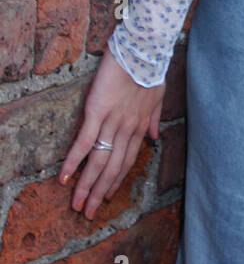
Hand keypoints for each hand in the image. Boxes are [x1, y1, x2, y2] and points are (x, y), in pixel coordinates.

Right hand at [59, 48, 166, 219]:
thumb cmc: (149, 68)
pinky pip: (86, 141)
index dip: (116, 181)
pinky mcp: (98, 111)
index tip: (107, 197)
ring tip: (77, 204)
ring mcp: (112, 121)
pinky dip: (75, 160)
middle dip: (100, 193)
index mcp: (138, 126)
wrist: (142, 49)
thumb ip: (154, 119)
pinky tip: (65, 177)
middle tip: (88, 213)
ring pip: (99, 161)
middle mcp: (127, 129)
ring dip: (87, 185)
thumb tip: (154, 138)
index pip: (127, 162)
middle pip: (112, 169)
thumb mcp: (158, 95)